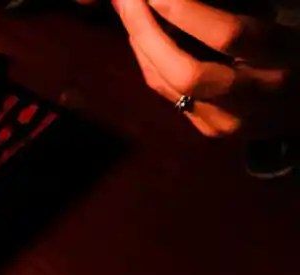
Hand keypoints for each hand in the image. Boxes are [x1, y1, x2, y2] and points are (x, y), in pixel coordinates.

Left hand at [113, 0, 299, 137]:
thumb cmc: (298, 50)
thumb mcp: (281, 22)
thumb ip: (240, 9)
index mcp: (283, 59)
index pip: (230, 36)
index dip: (186, 11)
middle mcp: (254, 97)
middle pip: (186, 72)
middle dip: (147, 32)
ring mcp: (228, 120)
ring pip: (167, 84)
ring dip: (140, 42)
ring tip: (126, 7)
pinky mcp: (210, 129)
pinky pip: (167, 92)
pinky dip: (148, 59)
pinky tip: (139, 33)